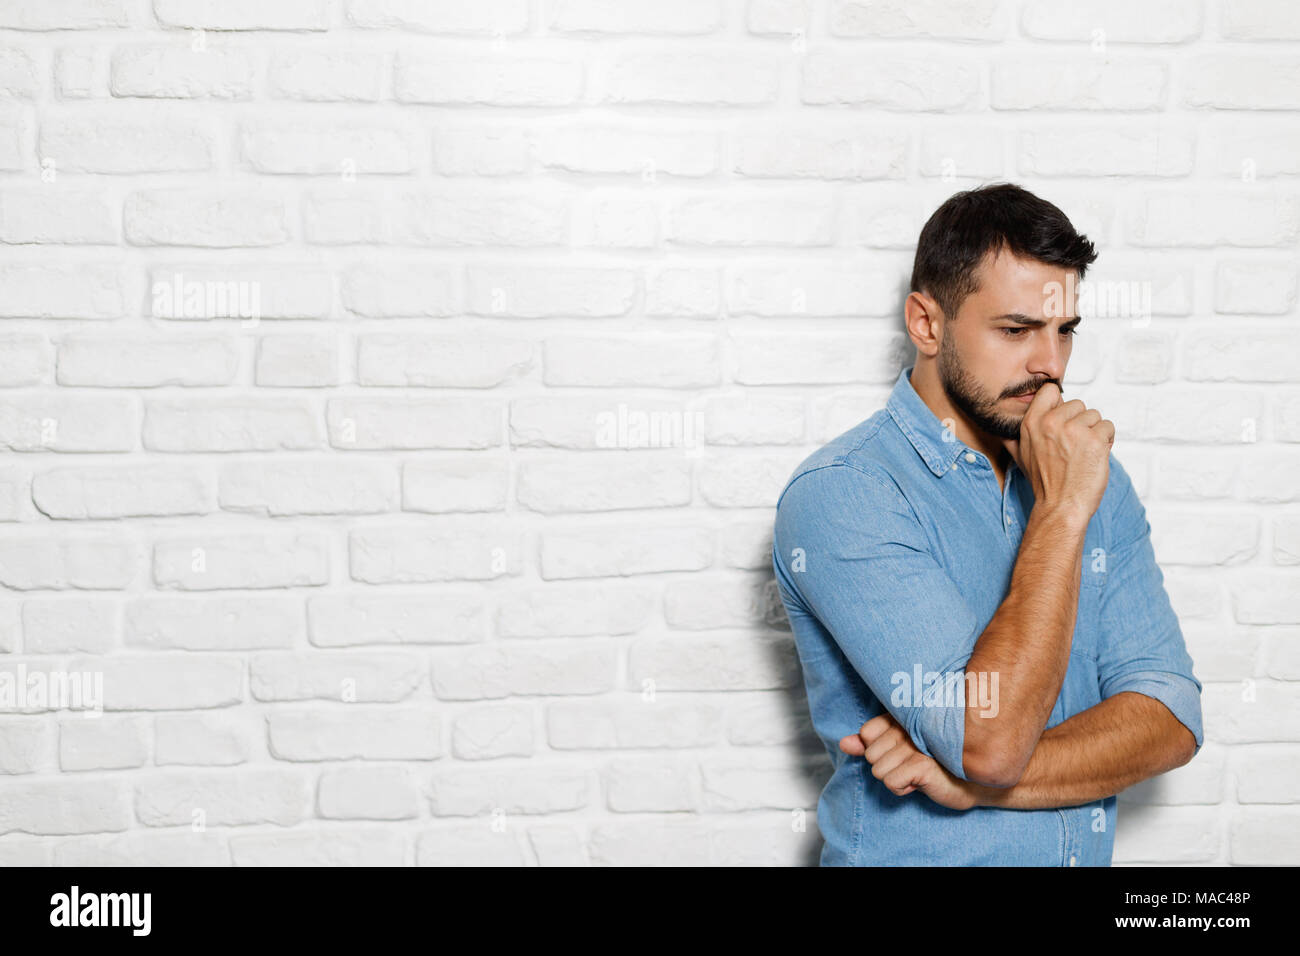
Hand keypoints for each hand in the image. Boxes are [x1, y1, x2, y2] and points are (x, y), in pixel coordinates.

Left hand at [839, 713, 982, 811]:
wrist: (976, 782)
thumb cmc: (936, 765)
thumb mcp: (899, 753)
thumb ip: (869, 746)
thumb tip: (843, 744)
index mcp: (904, 717)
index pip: (867, 732)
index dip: (877, 749)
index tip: (901, 752)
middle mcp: (909, 726)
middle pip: (870, 754)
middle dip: (887, 766)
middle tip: (913, 765)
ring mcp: (916, 745)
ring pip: (877, 770)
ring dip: (896, 779)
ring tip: (918, 774)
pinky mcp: (922, 765)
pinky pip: (890, 782)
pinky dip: (902, 789)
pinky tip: (921, 783)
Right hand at [1001, 381, 1113, 521]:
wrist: (1061, 506)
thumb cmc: (1045, 483)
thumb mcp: (1020, 456)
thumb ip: (1012, 438)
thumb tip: (1001, 428)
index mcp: (1032, 423)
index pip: (1050, 391)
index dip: (1060, 403)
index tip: (1064, 417)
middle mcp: (1051, 423)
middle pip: (1078, 404)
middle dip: (1080, 423)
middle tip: (1073, 446)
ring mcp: (1074, 430)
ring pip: (1095, 416)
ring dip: (1095, 432)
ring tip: (1084, 452)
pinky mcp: (1094, 440)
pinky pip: (1108, 428)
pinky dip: (1106, 441)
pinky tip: (1094, 456)